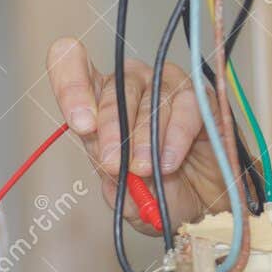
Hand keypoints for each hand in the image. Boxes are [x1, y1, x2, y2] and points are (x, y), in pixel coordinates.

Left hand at [46, 36, 228, 231]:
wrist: (200, 207)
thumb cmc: (155, 191)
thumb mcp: (120, 189)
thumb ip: (111, 173)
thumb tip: (109, 157)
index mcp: (96, 102)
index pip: (71, 64)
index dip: (71, 84)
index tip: (81, 124)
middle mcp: (129, 86)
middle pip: (115, 87)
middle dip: (111, 128)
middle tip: (114, 163)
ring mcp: (165, 86)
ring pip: (151, 96)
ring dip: (143, 138)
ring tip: (143, 170)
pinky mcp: (200, 96)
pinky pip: (186, 105)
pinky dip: (175, 136)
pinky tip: (167, 162)